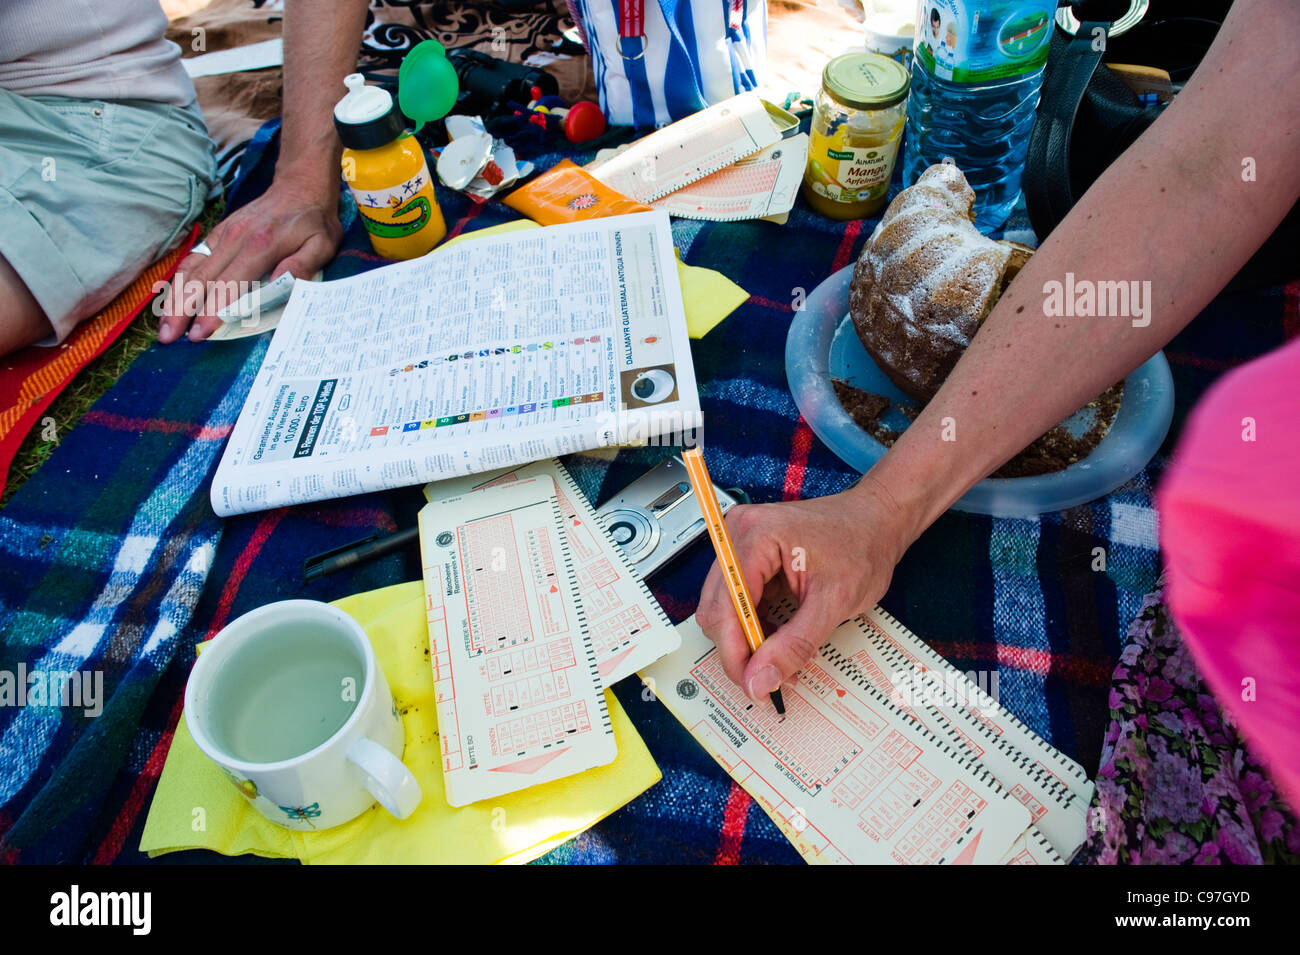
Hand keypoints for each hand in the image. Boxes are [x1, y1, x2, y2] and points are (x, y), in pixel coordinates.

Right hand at [158, 177, 341, 342]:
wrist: (300, 185)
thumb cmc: (314, 220)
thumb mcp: (322, 244)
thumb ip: (302, 265)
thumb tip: (281, 285)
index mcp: (261, 245)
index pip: (231, 283)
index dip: (214, 310)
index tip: (201, 333)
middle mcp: (235, 239)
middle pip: (202, 279)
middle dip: (183, 310)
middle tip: (170, 337)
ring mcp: (223, 235)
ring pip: (191, 269)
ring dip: (174, 298)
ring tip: (164, 325)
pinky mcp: (218, 234)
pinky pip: (193, 259)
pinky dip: (179, 280)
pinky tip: (171, 299)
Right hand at [696, 476, 910, 703]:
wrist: (877, 520)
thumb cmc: (862, 545)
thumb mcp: (834, 602)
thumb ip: (794, 645)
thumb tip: (760, 679)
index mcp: (757, 536)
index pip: (726, 605)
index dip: (735, 652)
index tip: (753, 685)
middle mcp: (738, 533)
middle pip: (715, 609)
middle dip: (739, 649)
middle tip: (768, 679)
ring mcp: (740, 543)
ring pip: (722, 609)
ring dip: (745, 639)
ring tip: (778, 659)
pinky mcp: (748, 556)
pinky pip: (735, 601)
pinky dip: (752, 625)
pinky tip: (776, 637)